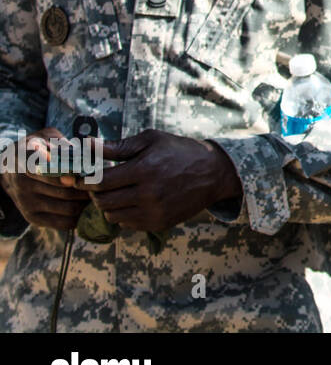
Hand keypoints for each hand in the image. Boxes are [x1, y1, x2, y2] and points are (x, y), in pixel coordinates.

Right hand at [0, 129, 90, 229]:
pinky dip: (81, 215)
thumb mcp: (48, 137)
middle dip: (89, 188)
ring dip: (88, 202)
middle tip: (104, 182)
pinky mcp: (33, 218)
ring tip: (97, 192)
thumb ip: (66, 144)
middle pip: (66, 192)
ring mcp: (27, 203)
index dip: (70, 173)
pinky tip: (86, 204)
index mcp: (26, 160)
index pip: (48, 170)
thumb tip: (88, 153)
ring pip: (69, 208)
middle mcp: (23, 184)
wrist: (11, 168)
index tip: (85, 171)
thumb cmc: (38, 148)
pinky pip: (65, 223)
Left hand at [74, 129, 242, 231]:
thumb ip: (117, 146)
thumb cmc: (180, 151)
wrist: (214, 173)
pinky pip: (127, 224)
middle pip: (103, 201)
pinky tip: (132, 201)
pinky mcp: (159, 223)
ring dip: (108, 205)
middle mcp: (149, 193)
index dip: (86, 180)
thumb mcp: (151, 140)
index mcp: (145, 169)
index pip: (101, 181)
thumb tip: (86, 145)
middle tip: (99, 185)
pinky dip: (123, 214)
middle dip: (95, 193)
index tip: (82, 178)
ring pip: (112, 215)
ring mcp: (155, 211)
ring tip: (117, 193)